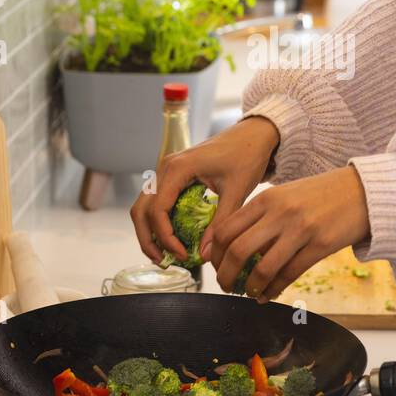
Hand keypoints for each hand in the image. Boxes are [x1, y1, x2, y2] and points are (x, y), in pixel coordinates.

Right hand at [130, 116, 278, 263]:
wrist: (253, 134)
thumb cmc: (247, 156)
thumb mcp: (237, 191)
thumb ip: (220, 222)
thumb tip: (205, 254)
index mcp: (178, 169)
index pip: (158, 210)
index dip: (165, 238)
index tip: (183, 255)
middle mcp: (165, 167)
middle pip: (141, 210)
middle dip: (148, 239)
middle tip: (164, 261)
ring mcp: (166, 170)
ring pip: (144, 206)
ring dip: (150, 232)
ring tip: (165, 254)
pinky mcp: (173, 175)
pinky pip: (156, 201)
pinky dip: (158, 221)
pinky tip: (173, 238)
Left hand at [206, 166, 371, 301]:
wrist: (363, 190)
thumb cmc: (321, 194)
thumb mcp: (286, 195)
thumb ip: (261, 215)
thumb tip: (235, 246)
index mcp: (267, 198)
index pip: (226, 229)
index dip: (216, 254)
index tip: (216, 267)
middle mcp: (280, 212)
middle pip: (238, 250)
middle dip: (226, 275)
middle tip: (226, 286)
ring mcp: (301, 229)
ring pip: (263, 268)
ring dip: (250, 287)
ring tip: (249, 293)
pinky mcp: (320, 246)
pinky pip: (289, 274)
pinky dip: (274, 290)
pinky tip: (268, 295)